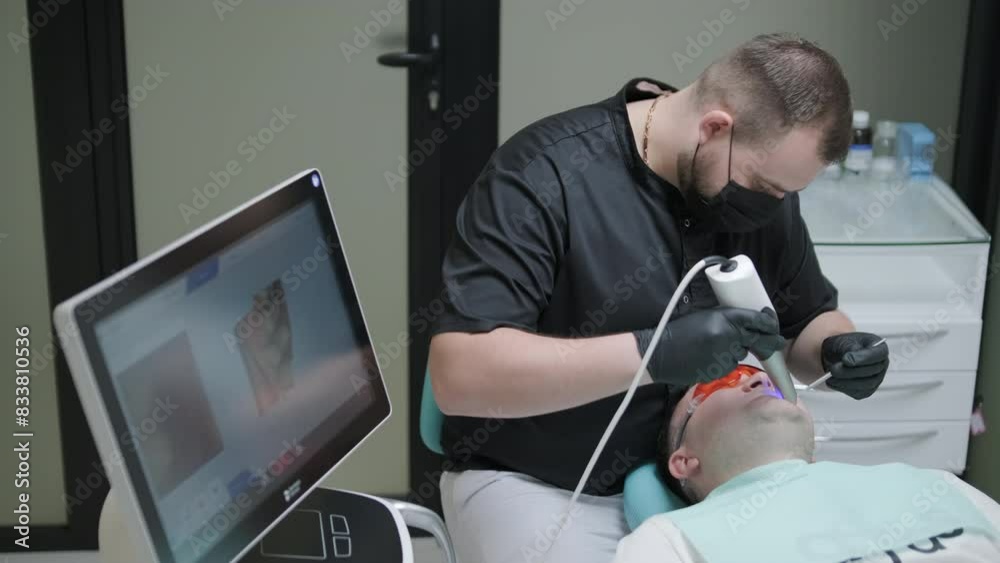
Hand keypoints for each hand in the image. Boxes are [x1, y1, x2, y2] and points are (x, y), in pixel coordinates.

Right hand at [634, 307, 784, 386]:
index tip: (773, 323)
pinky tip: (708, 357)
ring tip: (714, 347)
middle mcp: (728, 336)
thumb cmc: (679, 331)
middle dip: (769, 341)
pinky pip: (730, 364)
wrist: (659, 353)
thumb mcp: (704, 316)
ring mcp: (724, 355)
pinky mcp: (719, 371)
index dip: (768, 322)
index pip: (755, 319)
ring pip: (741, 352)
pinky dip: (724, 361)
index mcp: (724, 317)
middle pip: (757, 339)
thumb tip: (749, 322)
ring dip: (736, 350)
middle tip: (776, 342)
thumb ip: (726, 318)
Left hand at [821, 332, 888, 398]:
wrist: (835, 356)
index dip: (863, 358)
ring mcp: (876, 379)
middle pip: (872, 371)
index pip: (878, 354)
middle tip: (833, 370)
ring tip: (829, 377)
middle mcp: (881, 364)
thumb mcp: (844, 341)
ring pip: (865, 385)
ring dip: (845, 382)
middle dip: (849, 371)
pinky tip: (833, 382)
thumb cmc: (842, 346)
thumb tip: (848, 361)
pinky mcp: (866, 390)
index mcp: (879, 348)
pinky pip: (858, 393)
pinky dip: (843, 388)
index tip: (845, 360)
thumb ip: (849, 348)